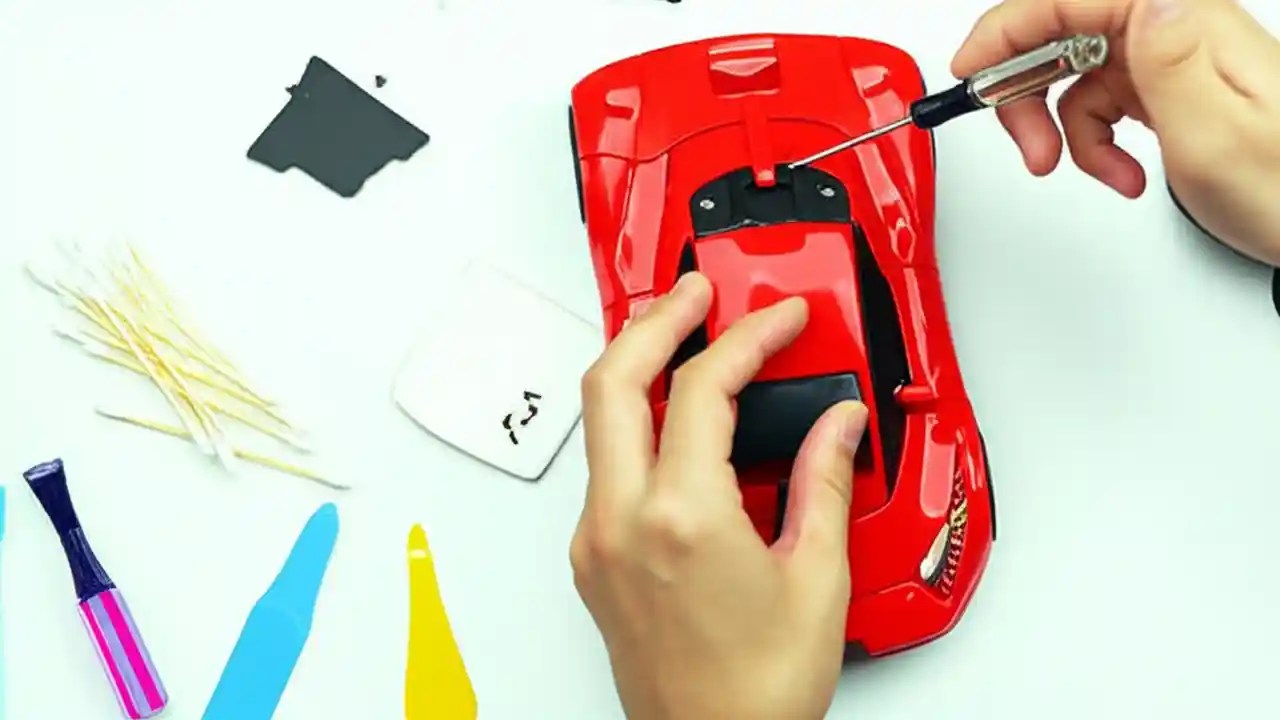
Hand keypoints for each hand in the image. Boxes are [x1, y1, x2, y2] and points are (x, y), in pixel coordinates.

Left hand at [571, 272, 868, 719]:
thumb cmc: (756, 692)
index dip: (749, 337)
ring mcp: (598, 540)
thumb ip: (824, 484)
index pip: (705, 387)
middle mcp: (622, 521)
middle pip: (614, 381)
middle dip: (656, 320)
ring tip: (685, 340)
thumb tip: (838, 425)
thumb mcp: (816, 580)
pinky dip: (637, 426)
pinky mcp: (594, 560)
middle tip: (697, 293)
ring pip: (599, 422)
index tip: (780, 319)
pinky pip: (607, 468)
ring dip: (639, 369)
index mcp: (682, 517)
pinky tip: (677, 425)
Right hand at [953, 0, 1279, 263]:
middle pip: (1064, 29)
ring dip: (1060, 126)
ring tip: (1076, 170)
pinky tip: (1118, 172)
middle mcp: (1176, 29)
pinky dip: (1093, 142)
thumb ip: (1168, 63)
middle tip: (1026, 143)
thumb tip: (1143, 2)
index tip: (972, 70)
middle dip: (1026, 88)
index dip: (1009, 29)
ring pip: (1075, 72)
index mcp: (1186, 22)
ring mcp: (1170, 59)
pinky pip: (1100, 102)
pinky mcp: (1167, 88)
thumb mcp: (1217, 137)